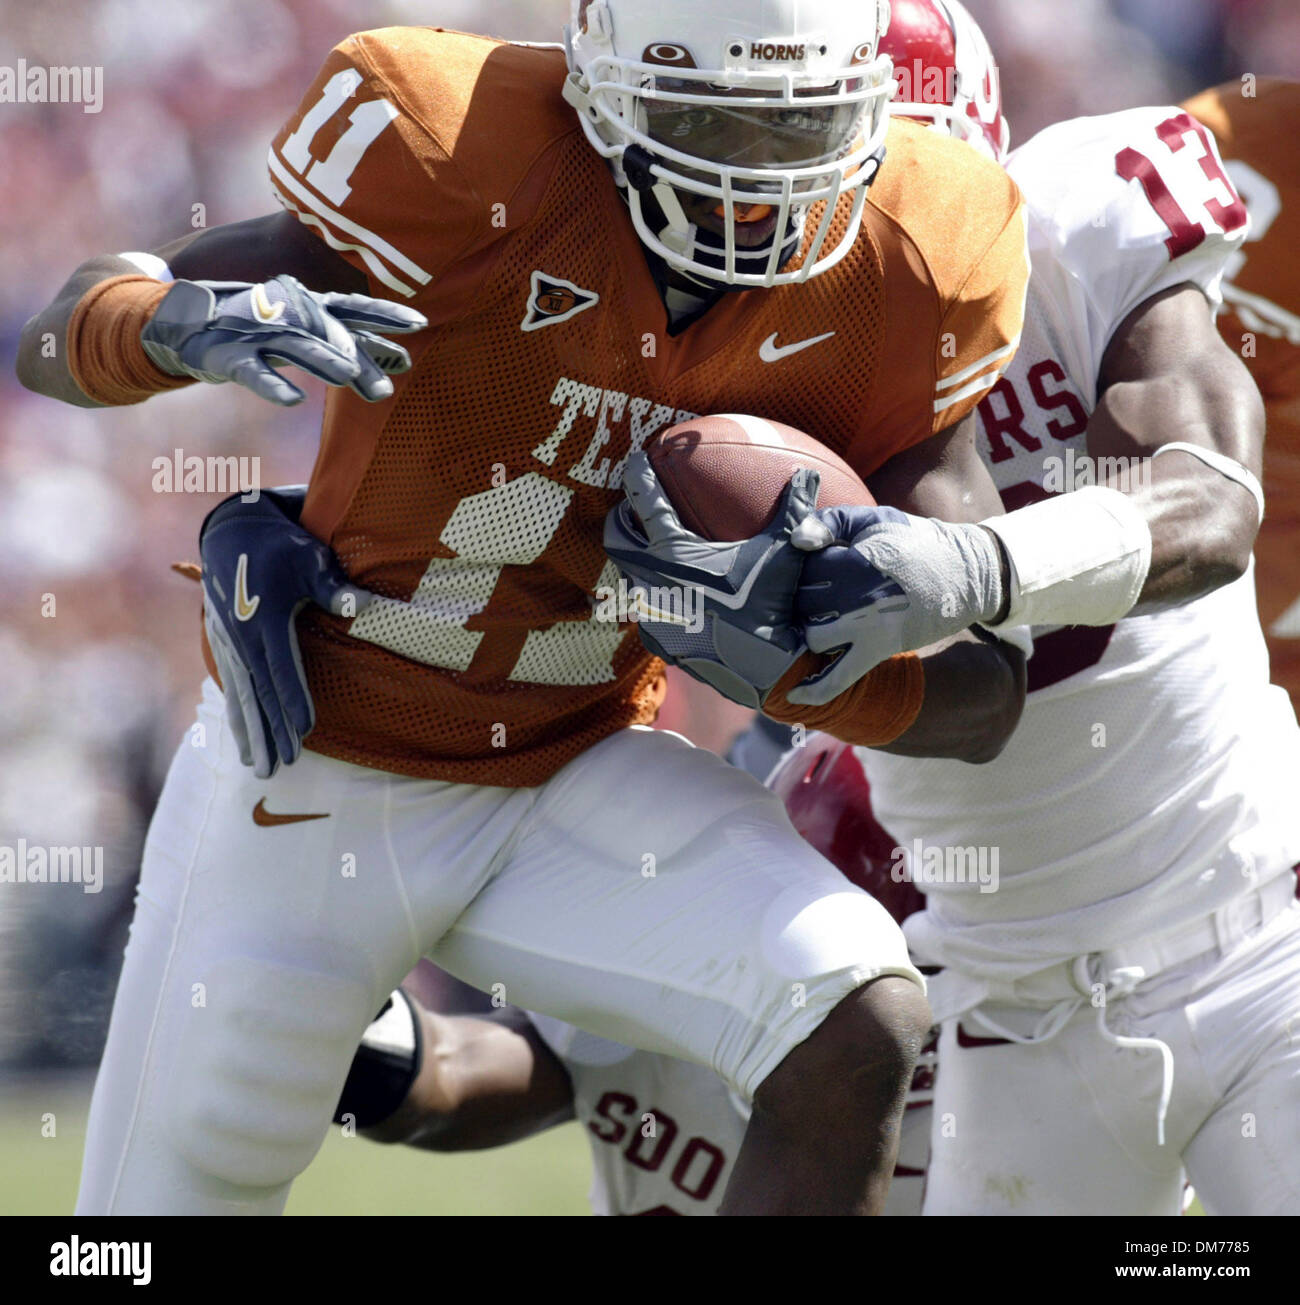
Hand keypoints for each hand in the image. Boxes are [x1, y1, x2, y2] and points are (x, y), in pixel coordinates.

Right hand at [142, 274, 426, 405]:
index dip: (384, 314)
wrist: (186, 322)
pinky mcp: (229, 355)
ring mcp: (257, 332)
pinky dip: (272, 384)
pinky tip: (291, 400)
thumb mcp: (309, 334)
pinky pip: (253, 371)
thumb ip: (355, 346)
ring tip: (348, 376)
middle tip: (387, 387)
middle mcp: (287, 316)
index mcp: (309, 309)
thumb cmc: (260, 330)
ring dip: (322, 361)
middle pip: (330, 335)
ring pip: (296, 347)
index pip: (354, 309)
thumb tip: (404, 361)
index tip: (419, 323)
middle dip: (361, 357)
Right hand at [200, 487, 372, 776]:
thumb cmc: (281, 546)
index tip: (306, 729)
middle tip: (279, 768)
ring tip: (258, 769)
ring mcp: (228, 643)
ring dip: (251, 734)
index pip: (281, 668)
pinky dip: (237, 717)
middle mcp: (241, 637)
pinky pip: (231, 688)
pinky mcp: (222, 645)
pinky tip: (244, 744)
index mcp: (264, 619)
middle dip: (270, 731)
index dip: (293, 699)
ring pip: (241, 697)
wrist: (232, 532)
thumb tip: (367, 605)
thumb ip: (334, 587)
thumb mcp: (310, 559)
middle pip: (258, 693)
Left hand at [603, 453, 819, 709]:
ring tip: (647, 549)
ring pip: (626, 574)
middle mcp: (650, 580)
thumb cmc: (771, 607)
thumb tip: (810, 472)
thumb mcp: (783, 553)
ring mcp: (650, 613)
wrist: (763, 669)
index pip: (644, 502)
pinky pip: (644, 609)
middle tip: (632, 508)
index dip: (638, 476)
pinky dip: (650, 594)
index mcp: (673, 552)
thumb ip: (793, 509)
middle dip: (620, 518)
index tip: (636, 460)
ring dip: (633, 558)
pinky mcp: (656, 639)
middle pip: (616, 537)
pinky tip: (669, 594)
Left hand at [787, 505, 1004, 704]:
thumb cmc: (916, 542)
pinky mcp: (876, 651)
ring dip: (799, 635)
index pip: (799, 571)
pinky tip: (792, 695)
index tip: (790, 572)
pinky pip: (838, 678)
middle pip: (799, 606)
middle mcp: (855, 597)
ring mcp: (865, 628)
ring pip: (810, 638)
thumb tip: (797, 540)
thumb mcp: (875, 519)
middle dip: (790, 604)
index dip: (790, 571)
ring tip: (794, 628)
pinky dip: (814, 691)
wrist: (966, 574)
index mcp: (851, 561)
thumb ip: (833, 522)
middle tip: (789, 602)